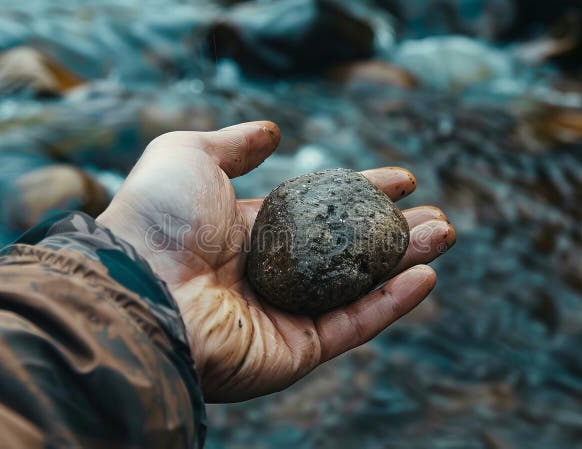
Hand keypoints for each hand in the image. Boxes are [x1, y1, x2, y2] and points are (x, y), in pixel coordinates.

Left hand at [97, 121, 454, 401]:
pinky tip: (426, 274)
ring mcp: (284, 313)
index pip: (320, 209)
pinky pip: (353, 324)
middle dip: (393, 230)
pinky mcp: (294, 350)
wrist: (137, 288)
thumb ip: (232, 144)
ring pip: (359, 285)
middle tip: (436, 213)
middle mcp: (271, 273)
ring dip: (405, 259)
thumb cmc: (156, 220)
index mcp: (249, 231)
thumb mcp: (187, 157)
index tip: (402, 178)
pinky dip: (391, 302)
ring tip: (444, 232)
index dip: (361, 191)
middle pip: (346, 249)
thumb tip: (272, 133)